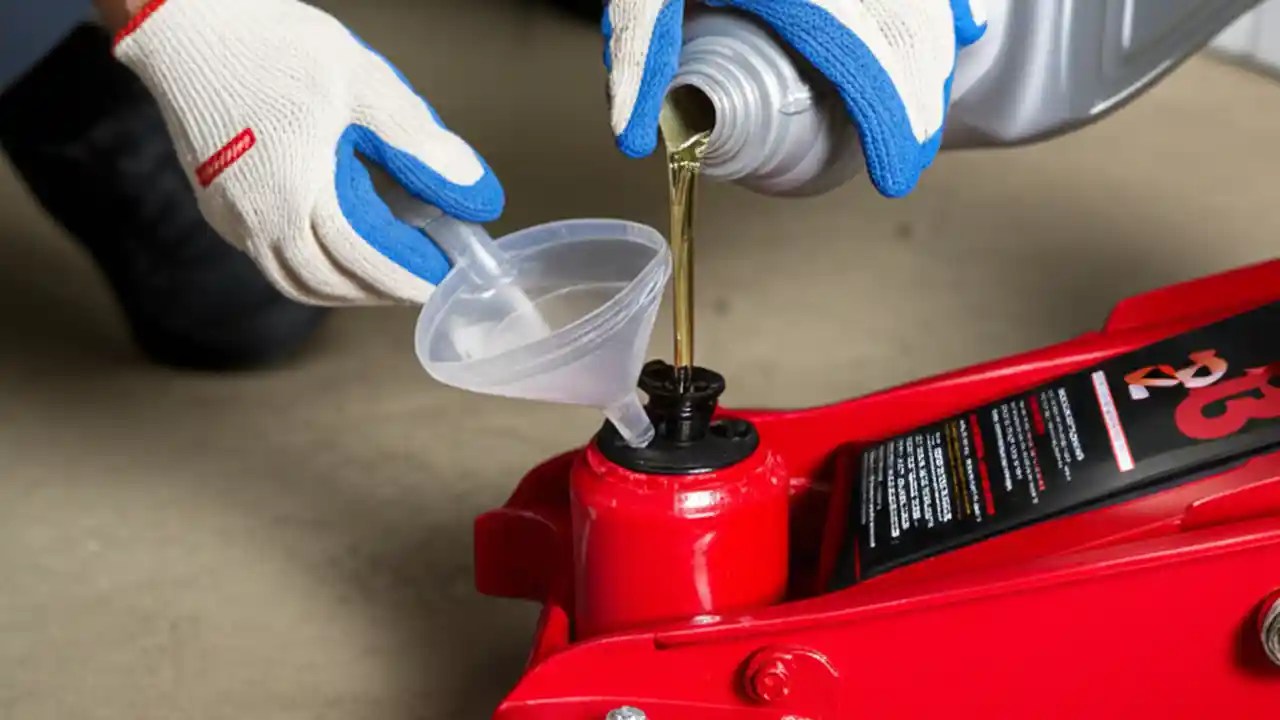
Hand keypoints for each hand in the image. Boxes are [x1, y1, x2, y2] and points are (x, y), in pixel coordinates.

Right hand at [112, 0, 503, 304]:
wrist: (183, 24)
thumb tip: (476, 196)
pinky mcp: (217, 210)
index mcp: (296, 195)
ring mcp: (231, 220)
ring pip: (299, 283)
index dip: (414, 274)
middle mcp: (257, 220)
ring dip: (349, 288)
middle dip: (384, 288)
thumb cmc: (272, 46)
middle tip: (427, 276)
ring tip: (390, 270)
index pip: (369, 260)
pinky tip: (342, 249)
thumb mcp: (366, 87)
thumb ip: (421, 146)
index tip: (450, 275)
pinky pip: (273, 262)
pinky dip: (315, 271)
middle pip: (333, 283)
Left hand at [604, 0, 985, 197]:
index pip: (867, 63)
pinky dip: (947, 4)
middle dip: (917, 106)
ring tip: (923, 113)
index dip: (890, 125)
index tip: (894, 176)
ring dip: (934, 58)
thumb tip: (634, 138)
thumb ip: (641, 51)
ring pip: (927, 2)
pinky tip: (966, 28)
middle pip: (911, 35)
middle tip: (907, 160)